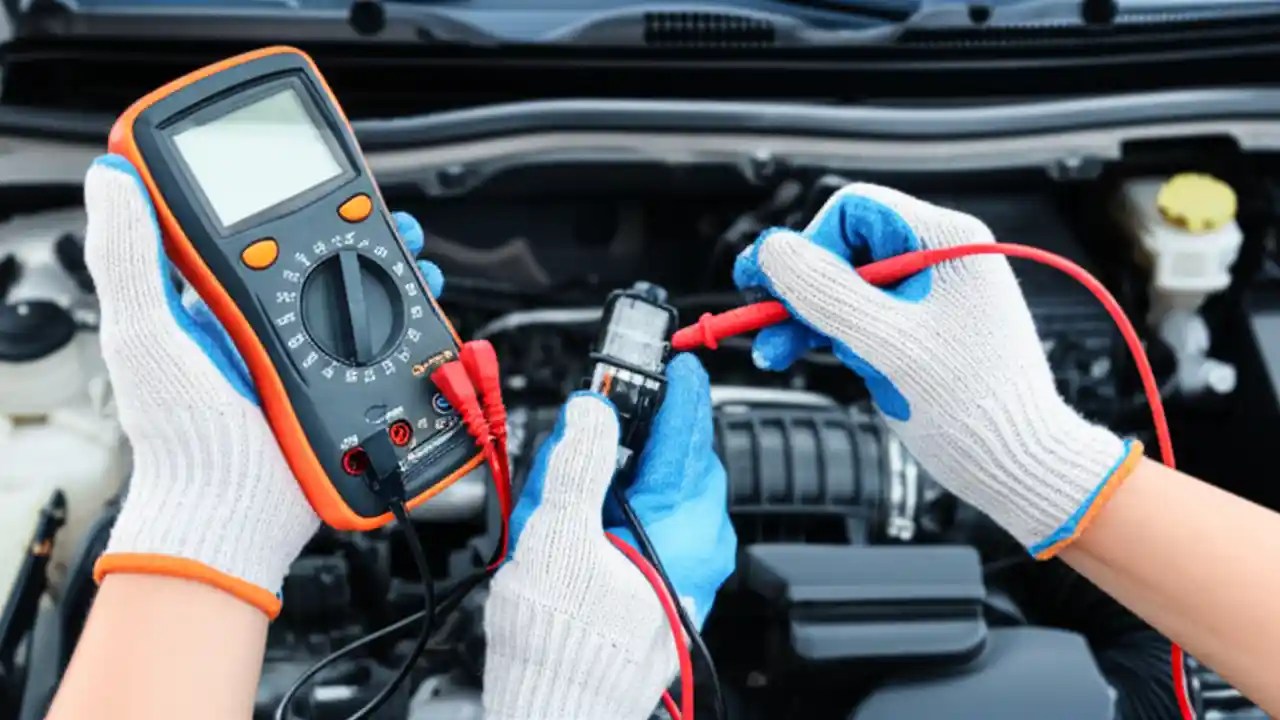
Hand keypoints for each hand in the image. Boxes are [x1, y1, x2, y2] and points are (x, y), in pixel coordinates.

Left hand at [84, 154, 443, 616]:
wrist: (231, 514)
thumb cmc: (180, 437)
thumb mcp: (146, 335)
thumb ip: (130, 257)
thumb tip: (114, 178)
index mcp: (220, 304)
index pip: (264, 234)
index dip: (300, 203)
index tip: (327, 183)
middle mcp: (268, 327)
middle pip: (329, 262)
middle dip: (369, 237)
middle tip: (394, 225)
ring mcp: (310, 362)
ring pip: (367, 302)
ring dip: (400, 278)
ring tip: (419, 267)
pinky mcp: (344, 394)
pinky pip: (387, 353)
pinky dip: (414, 333)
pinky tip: (426, 324)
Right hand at [484, 355, 734, 719]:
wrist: (562, 703)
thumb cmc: (562, 639)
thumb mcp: (556, 535)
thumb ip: (576, 463)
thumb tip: (591, 412)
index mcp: (683, 528)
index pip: (688, 437)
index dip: (679, 392)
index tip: (676, 362)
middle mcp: (701, 548)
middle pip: (685, 462)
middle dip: (649, 433)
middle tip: (608, 416)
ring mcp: (693, 569)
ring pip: (676, 493)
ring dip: (638, 470)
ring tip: (585, 473)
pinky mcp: (677, 585)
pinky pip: (667, 524)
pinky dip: (637, 503)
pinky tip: (596, 511)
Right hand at [733, 183, 1140, 557]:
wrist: (1019, 463)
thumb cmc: (975, 405)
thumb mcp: (888, 344)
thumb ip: (826, 293)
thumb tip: (772, 249)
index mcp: (944, 241)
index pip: (854, 210)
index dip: (809, 245)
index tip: (777, 289)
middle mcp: (937, 257)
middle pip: (843, 247)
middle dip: (799, 287)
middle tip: (760, 319)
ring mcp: (927, 295)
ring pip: (844, 285)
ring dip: (804, 316)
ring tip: (775, 352)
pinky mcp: (916, 330)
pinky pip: (859, 316)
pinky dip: (827, 334)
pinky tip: (802, 355)